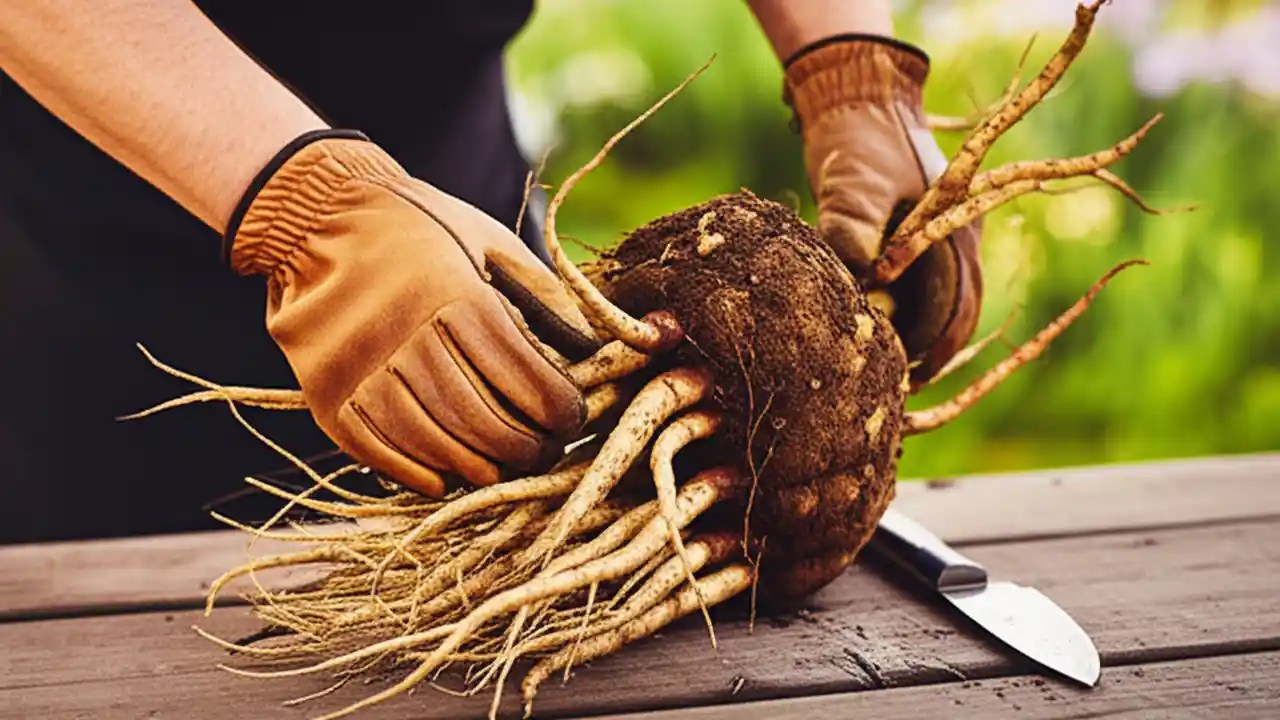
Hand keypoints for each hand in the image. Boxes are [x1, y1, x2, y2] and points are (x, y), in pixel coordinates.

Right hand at [227, 131, 599, 495]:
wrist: (315, 215)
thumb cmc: (419, 227)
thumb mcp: (490, 242)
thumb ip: (545, 295)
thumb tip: (596, 351)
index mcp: (456, 296)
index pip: (527, 381)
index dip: (561, 412)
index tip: (572, 420)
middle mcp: (406, 336)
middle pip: (485, 422)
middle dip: (526, 448)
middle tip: (543, 452)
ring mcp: (361, 371)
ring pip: (436, 445)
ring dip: (478, 468)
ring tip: (500, 467)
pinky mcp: (325, 397)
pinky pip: (381, 453)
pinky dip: (419, 473)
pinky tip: (445, 477)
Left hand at [784, 37, 982, 382]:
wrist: (859, 98)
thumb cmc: (857, 139)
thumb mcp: (852, 183)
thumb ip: (851, 228)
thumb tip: (855, 282)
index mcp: (955, 228)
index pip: (953, 306)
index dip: (930, 346)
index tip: (900, 377)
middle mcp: (960, 236)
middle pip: (958, 312)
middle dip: (932, 353)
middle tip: (897, 389)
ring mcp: (948, 235)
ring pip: (947, 303)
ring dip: (922, 335)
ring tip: (891, 372)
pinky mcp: (925, 235)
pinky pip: (929, 287)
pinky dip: (911, 312)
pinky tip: (881, 330)